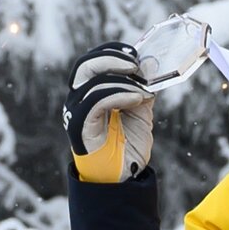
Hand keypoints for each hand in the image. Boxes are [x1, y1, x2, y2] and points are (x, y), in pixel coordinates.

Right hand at [66, 43, 157, 184]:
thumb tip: (151, 67)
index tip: (134, 52)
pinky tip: (136, 99)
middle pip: (86, 65)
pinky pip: (95, 101)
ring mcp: (76, 112)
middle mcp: (79, 99)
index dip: (111, 52)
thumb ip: (143, 90)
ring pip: (90, 81)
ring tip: (143, 90)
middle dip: (111, 58)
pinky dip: (118, 94)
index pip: (92, 61)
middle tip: (135, 64)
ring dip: (121, 80)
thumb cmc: (128, 146)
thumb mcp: (141, 112)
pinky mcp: (79, 126)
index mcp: (91, 92)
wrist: (124, 177)